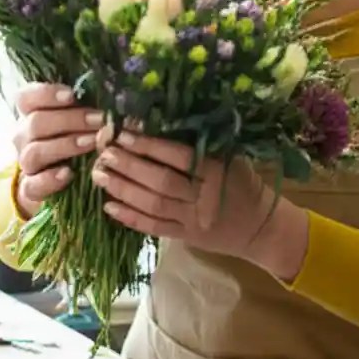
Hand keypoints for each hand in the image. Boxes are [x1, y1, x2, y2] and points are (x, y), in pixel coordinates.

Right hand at [11, 83, 103, 217]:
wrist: (57, 182)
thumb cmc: (75, 139)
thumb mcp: (80, 121)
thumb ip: (88, 107)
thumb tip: (113, 96)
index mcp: (32, 114)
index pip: (26, 98)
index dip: (46, 94)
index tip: (72, 95)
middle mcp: (24, 136)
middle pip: (36, 123)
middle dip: (70, 119)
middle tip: (99, 120)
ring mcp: (26, 163)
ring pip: (35, 152)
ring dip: (65, 145)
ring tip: (92, 143)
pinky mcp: (30, 188)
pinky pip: (33, 185)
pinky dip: (49, 179)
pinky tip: (68, 174)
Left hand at [92, 131, 309, 281]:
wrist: (260, 227)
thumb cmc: (243, 183)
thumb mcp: (231, 158)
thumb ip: (201, 144)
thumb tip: (157, 121)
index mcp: (218, 171)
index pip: (180, 156)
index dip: (150, 144)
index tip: (124, 132)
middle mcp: (204, 196)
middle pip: (161, 181)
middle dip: (129, 166)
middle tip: (104, 152)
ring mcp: (194, 220)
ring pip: (153, 205)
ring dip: (123, 189)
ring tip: (99, 175)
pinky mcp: (185, 237)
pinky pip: (154, 228)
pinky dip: (130, 218)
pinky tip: (109, 206)